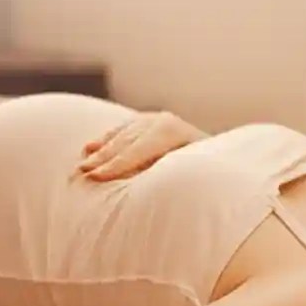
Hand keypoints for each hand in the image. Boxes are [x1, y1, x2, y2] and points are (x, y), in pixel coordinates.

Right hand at [76, 110, 203, 181]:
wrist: (224, 161)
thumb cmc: (209, 176)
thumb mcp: (189, 174)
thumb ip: (165, 175)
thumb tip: (138, 186)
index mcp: (173, 131)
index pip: (138, 149)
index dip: (116, 165)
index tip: (96, 177)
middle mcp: (164, 121)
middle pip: (126, 141)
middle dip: (103, 157)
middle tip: (81, 173)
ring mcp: (157, 118)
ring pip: (122, 134)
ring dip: (101, 149)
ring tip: (83, 164)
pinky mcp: (151, 121)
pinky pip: (124, 129)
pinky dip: (107, 139)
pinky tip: (90, 147)